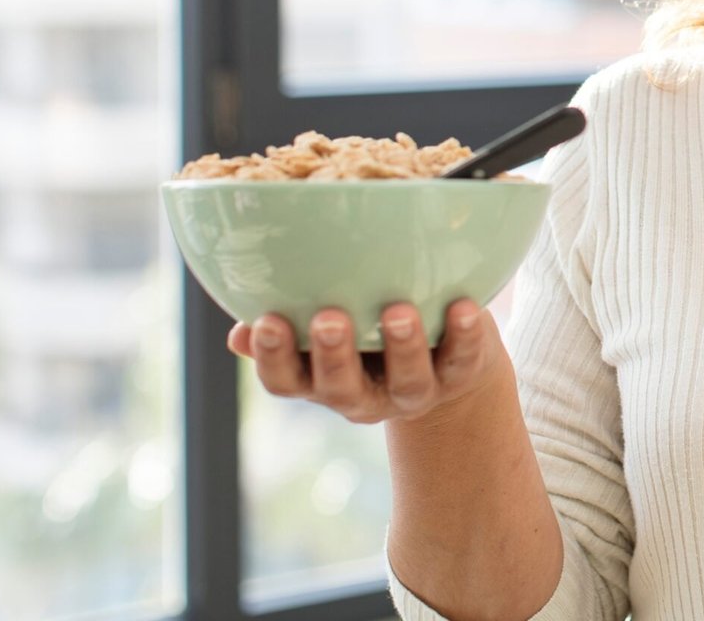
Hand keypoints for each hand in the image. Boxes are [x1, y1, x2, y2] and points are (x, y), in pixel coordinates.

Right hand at [228, 299, 505, 424]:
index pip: (286, 380)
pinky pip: (464, 359)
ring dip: (402, 347)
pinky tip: (465, 308)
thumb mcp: (330, 330)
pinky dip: (466, 335)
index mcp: (322, 382)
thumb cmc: (370, 329)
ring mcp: (415, 391)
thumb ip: (290, 325)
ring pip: (407, 381)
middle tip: (328, 318)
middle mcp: (365, 395)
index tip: (267, 320)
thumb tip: (238, 331)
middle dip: (333, 355)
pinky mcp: (460, 374)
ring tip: (399, 311)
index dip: (273, 357)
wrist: (446, 360)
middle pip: (342, 388)